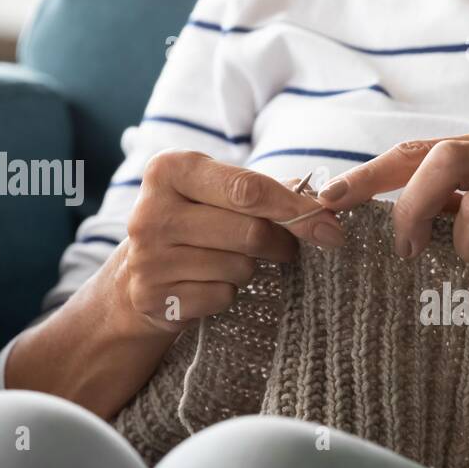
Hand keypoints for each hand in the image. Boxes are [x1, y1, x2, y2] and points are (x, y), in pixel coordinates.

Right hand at [117, 150, 342, 333]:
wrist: (138, 273)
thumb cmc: (196, 223)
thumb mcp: (219, 193)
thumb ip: (268, 191)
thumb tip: (323, 202)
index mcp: (170, 170)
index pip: (247, 189)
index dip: (295, 209)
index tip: (330, 225)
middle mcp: (152, 211)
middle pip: (250, 232)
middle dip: (280, 243)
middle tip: (286, 247)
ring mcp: (149, 257)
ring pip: (239, 268)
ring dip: (249, 269)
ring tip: (230, 261)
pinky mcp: (155, 297)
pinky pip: (222, 296)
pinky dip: (228, 293)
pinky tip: (209, 282)